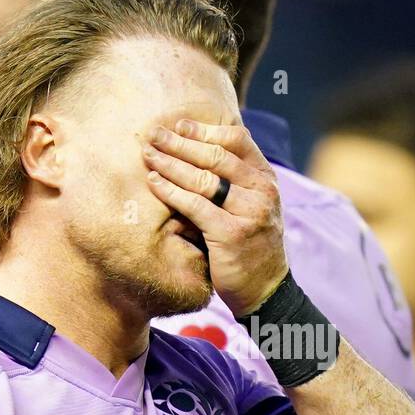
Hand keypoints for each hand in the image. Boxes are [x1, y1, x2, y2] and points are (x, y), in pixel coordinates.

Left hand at [143, 119, 287, 316]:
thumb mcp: (253, 205)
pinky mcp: (231, 234)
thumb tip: (197, 148)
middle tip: (154, 134)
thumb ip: (235, 180)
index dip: (206, 130)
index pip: (238, 140)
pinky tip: (154, 182)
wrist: (265, 289)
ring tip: (148, 154)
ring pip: (203, 179)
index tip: (179, 125)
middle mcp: (262, 192)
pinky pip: (195, 206)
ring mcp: (249, 213)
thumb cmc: (251, 244)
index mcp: (266, 179)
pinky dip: (171, 191)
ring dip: (171, 163)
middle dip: (180, 143)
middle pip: (216, 156)